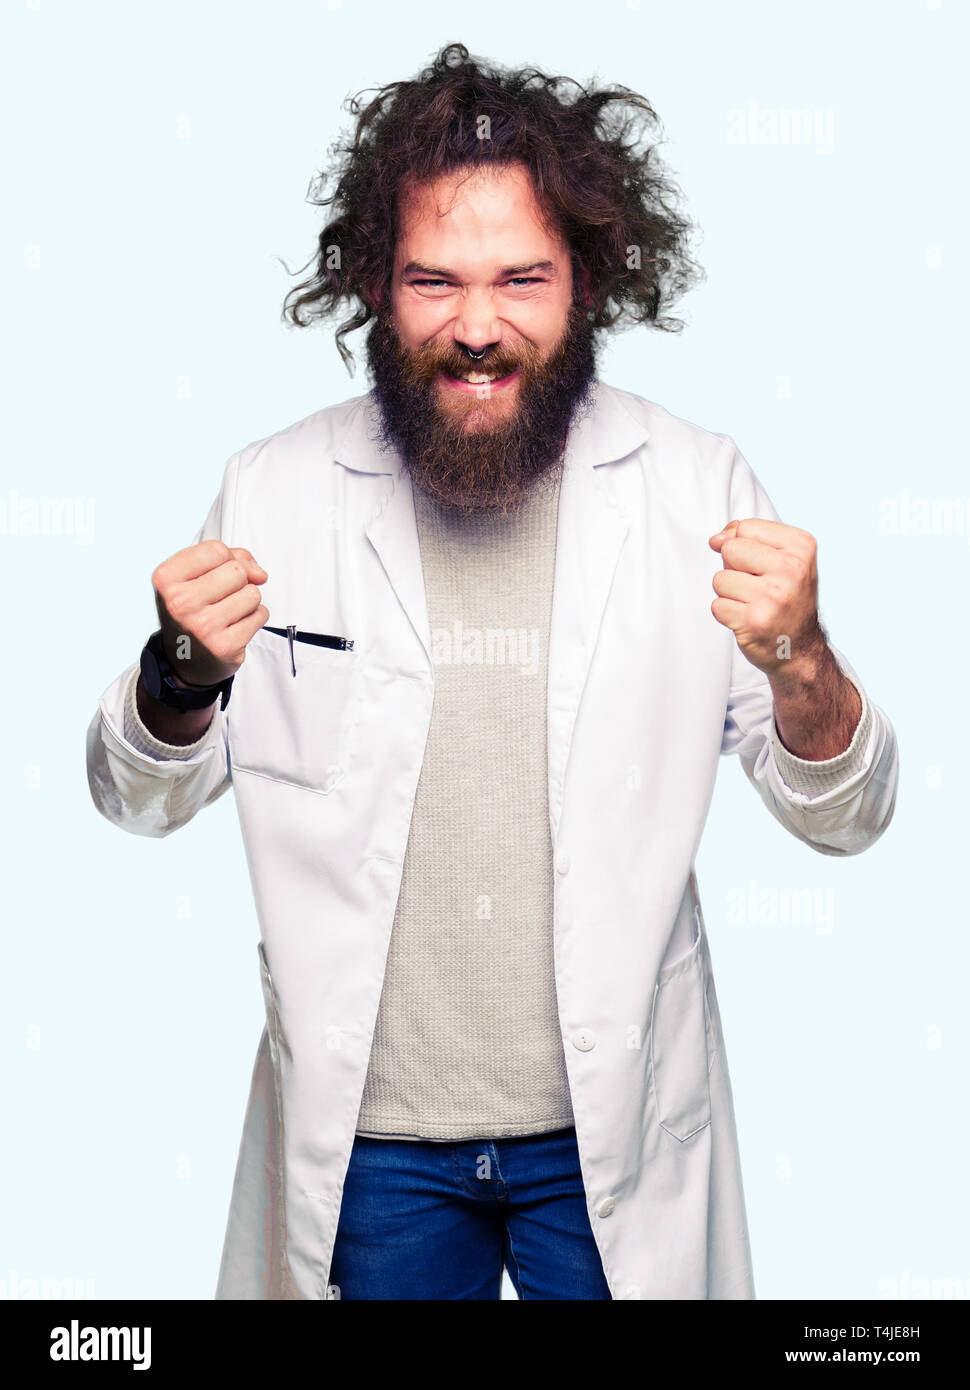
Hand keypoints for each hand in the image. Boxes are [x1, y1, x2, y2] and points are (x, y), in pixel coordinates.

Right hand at [151, 540, 268, 686]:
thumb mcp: (195, 574)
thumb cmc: (192, 609)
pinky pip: (261, 614)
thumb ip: (230, 558)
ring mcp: (202, 626)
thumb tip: (260, 574)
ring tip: (226, 613)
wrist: (184, 658)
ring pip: (252, 593)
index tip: (214, 574)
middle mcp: (180, 603)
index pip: (217, 550)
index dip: (225, 558)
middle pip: (237, 570)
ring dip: (247, 601)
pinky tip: (234, 627)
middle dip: (237, 581)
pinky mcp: (224, 646)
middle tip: (219, 598)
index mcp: (166, 578)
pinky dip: (253, 618)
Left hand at [708, 518, 824, 678]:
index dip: (742, 544)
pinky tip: (748, 619)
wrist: (800, 648)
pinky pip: (717, 605)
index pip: (746, 527)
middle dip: (735, 568)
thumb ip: (749, 537)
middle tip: (757, 586)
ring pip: (720, 579)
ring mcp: (773, 596)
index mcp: (802, 547)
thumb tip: (716, 539)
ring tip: (753, 604)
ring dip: (730, 593)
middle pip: (731, 549)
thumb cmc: (786, 598)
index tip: (759, 564)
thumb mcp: (782, 557)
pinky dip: (727, 614)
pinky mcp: (754, 621)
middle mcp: (792, 570)